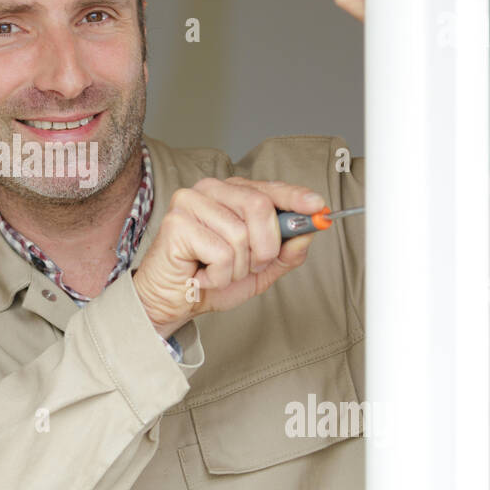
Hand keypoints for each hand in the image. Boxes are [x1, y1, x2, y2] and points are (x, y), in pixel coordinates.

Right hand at [132, 177, 325, 337]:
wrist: (172, 301)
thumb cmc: (209, 278)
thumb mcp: (258, 269)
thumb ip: (285, 252)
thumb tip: (308, 233)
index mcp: (230, 194)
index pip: (269, 188)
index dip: (295, 197)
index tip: (317, 206)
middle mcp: (210, 190)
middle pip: (259, 206)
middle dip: (265, 247)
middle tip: (248, 264)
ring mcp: (191, 202)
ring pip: (241, 235)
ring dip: (237, 267)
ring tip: (217, 271)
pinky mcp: (177, 223)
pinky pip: (221, 252)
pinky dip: (218, 275)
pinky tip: (203, 275)